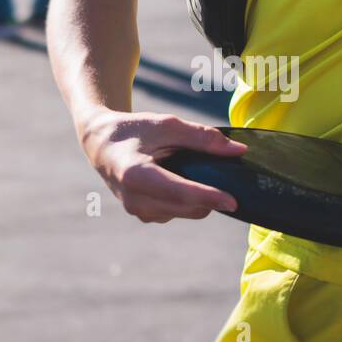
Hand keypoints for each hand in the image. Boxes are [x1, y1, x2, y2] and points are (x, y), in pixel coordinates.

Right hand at [79, 109, 245, 222]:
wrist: (102, 144)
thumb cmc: (134, 131)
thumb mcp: (167, 125)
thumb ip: (203, 137)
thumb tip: (239, 151)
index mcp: (136, 175)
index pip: (180, 192)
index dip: (209, 197)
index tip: (233, 201)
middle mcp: (135, 200)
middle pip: (188, 206)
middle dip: (210, 194)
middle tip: (219, 170)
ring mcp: (139, 211)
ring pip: (187, 211)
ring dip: (199, 196)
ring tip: (187, 168)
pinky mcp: (144, 216)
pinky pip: (179, 212)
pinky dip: (187, 199)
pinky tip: (178, 178)